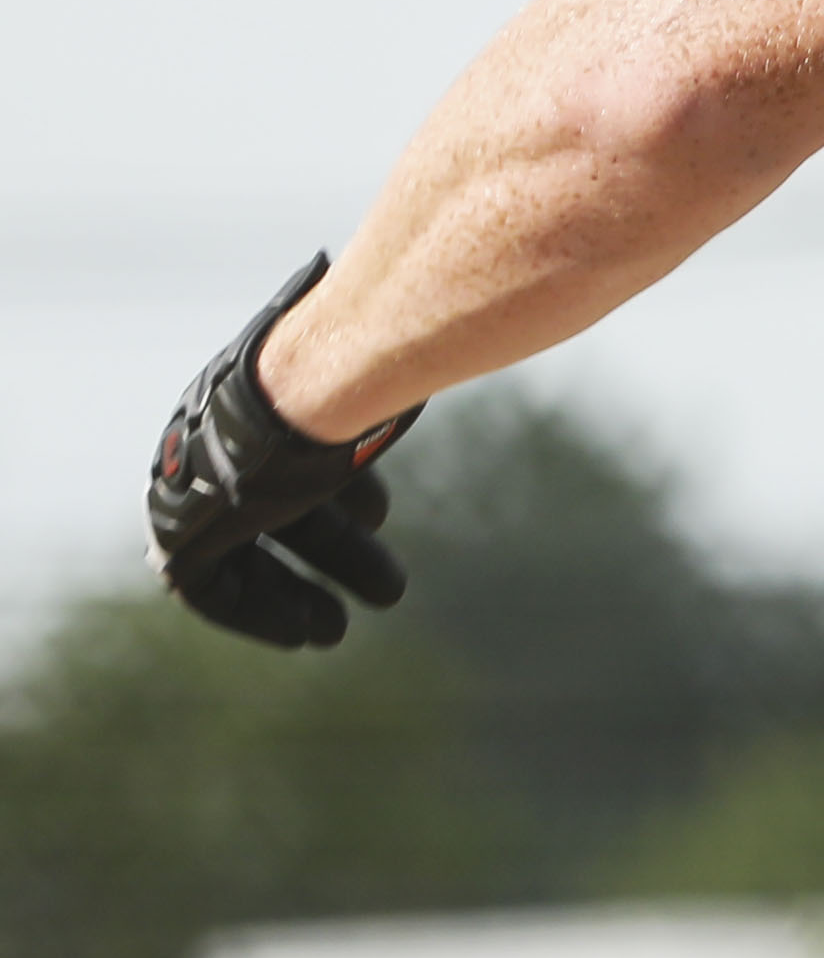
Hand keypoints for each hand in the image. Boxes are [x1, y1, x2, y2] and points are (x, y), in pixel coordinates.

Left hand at [146, 254, 423, 648]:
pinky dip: (255, 612)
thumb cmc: (363, 362)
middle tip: (384, 590)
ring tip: (338, 631)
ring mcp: (197, 483)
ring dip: (298, 591)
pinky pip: (207, 588)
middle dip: (332, 551)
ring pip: (246, 551)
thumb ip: (422, 358)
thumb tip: (507, 325)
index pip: (294, 451)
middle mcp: (222, 438)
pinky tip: (304, 632)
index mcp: (262, 393)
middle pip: (277, 507)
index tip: (380, 520)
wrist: (302, 389)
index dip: (343, 491)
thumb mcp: (398, 357)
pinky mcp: (182, 534)